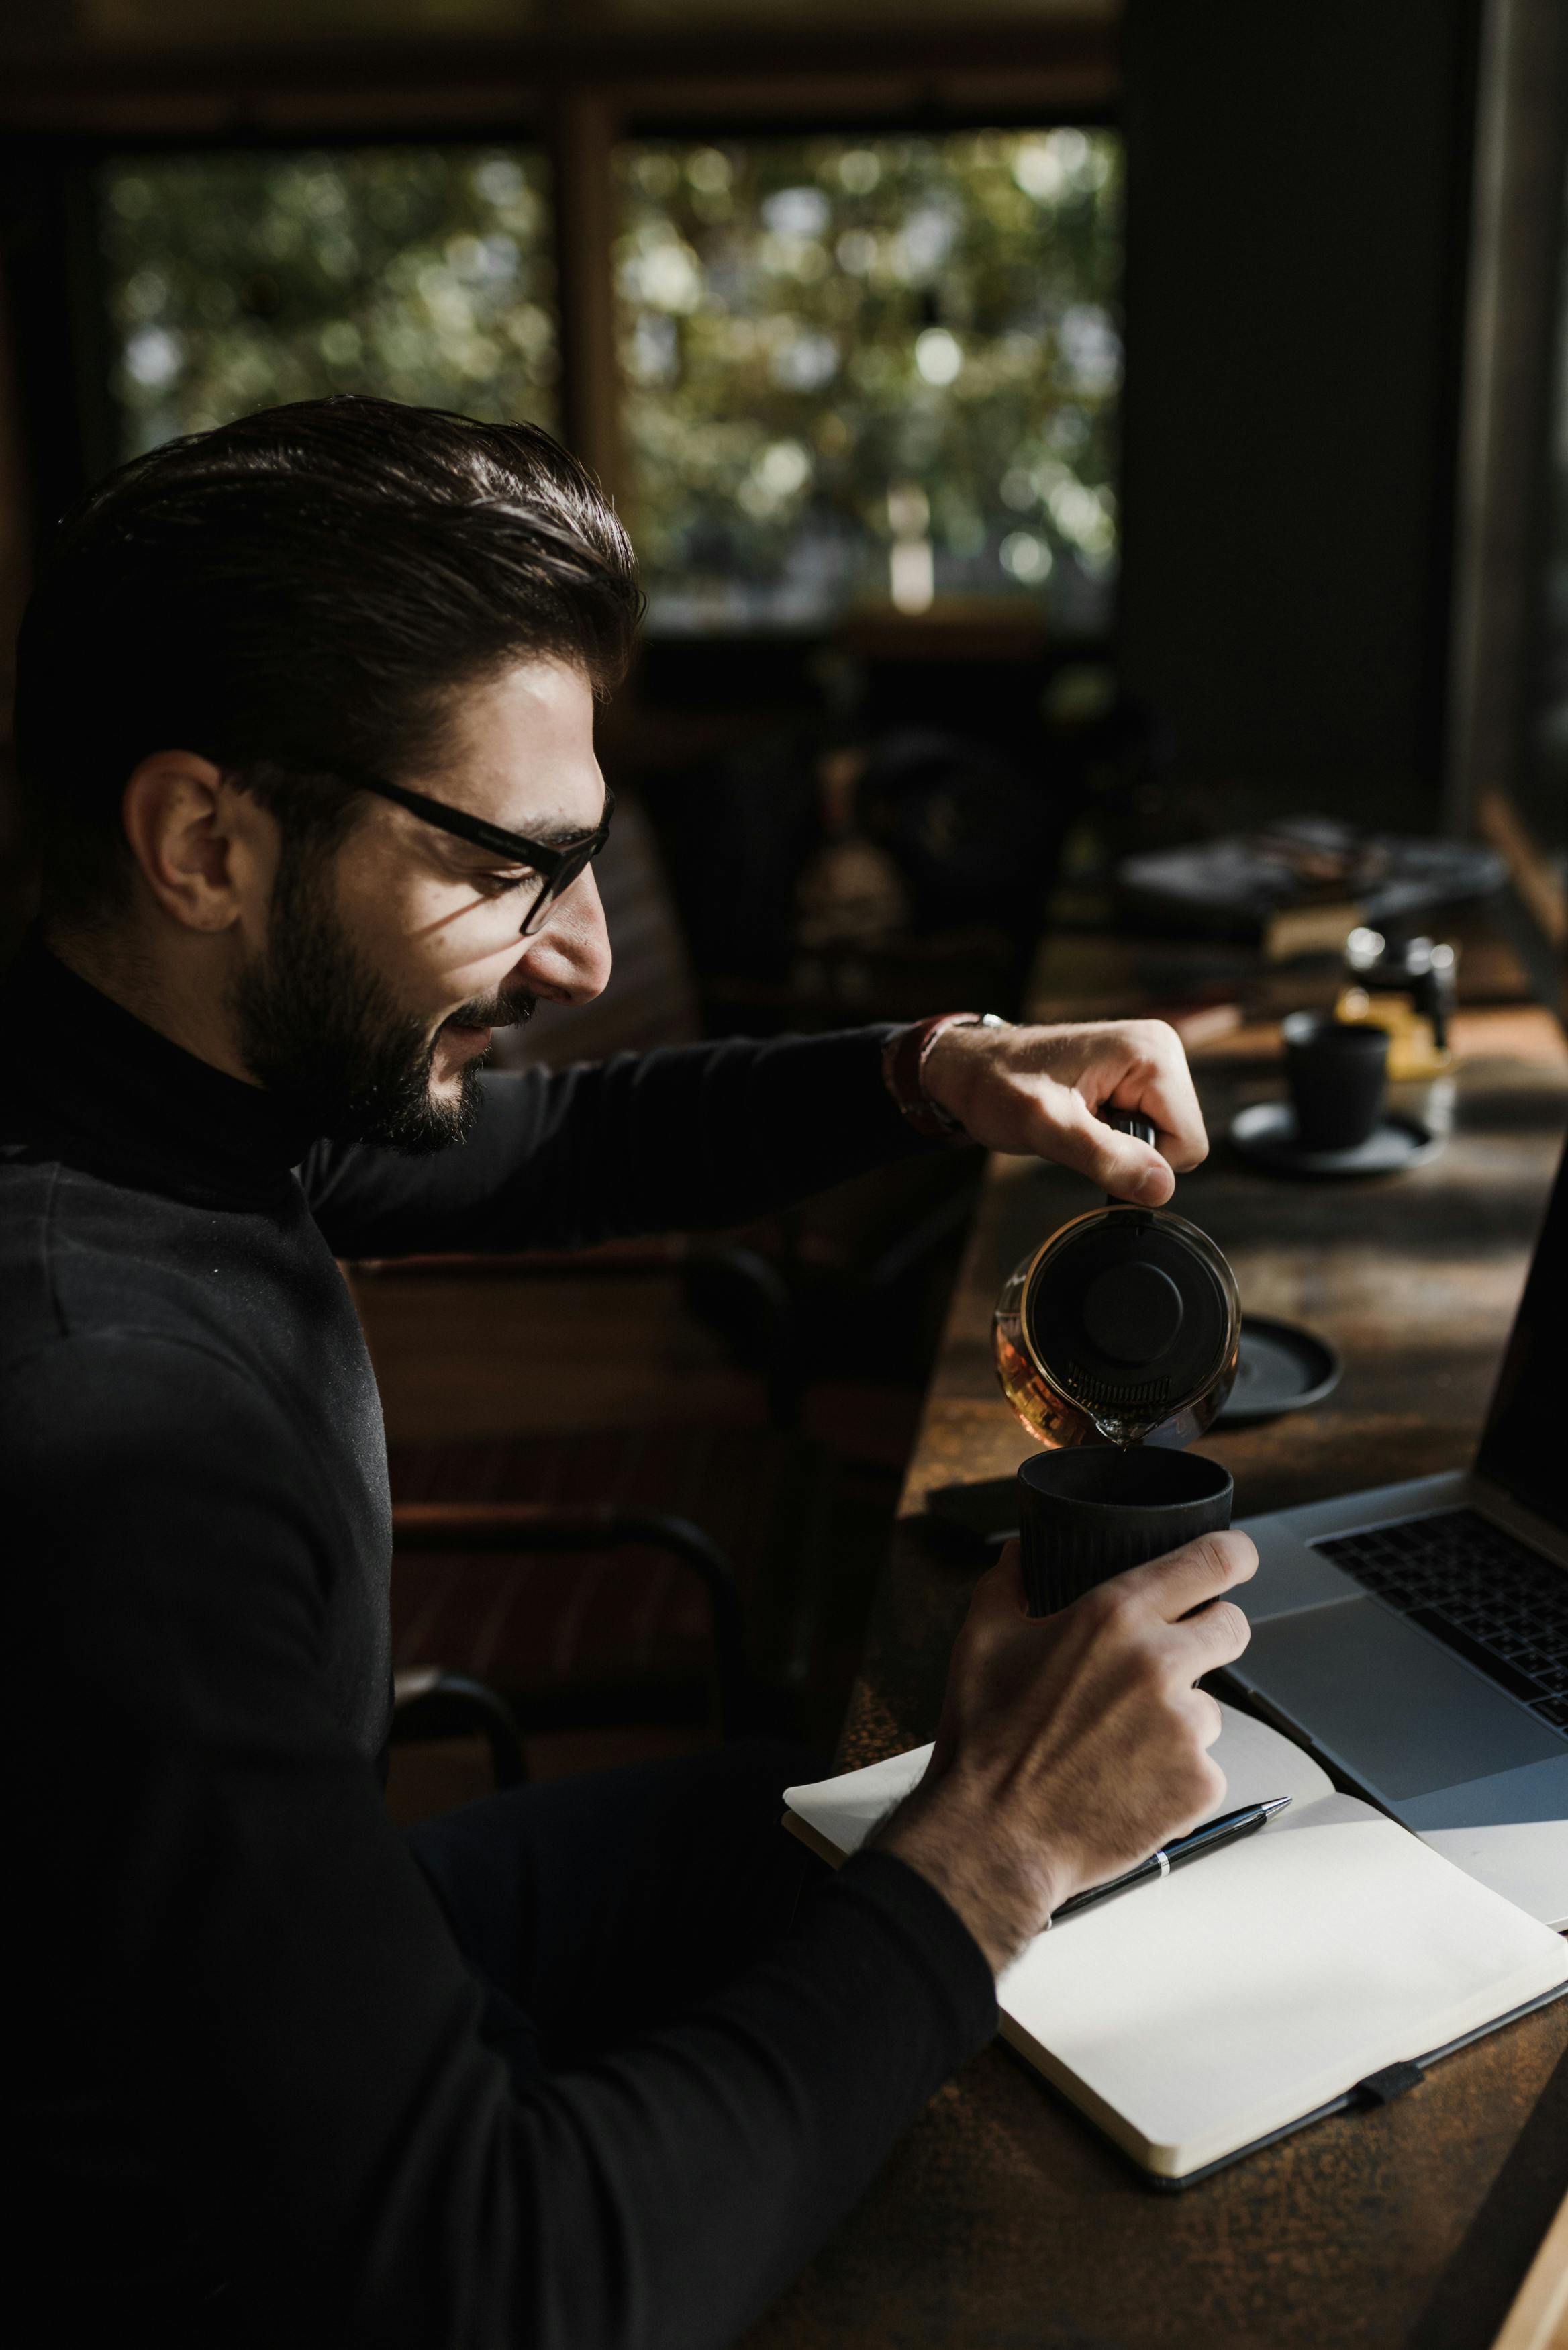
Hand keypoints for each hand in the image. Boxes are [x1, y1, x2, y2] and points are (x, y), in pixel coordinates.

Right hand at [874, 1532, 1255, 1972]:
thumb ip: (1008, 1582)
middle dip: (1209, 1636)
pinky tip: (1128, 1781)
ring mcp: (1185, 1728)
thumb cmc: (985, 1739)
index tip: (1237, 1558)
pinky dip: (1175, 1773)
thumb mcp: (982, 1640)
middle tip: (1168, 1662)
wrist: (995, 1836)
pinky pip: (1204, 1765)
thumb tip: (1022, 1553)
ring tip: (1121, 1742)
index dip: (1234, 1554)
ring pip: (1210, 1706)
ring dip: (1180, 1717)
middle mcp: (1158, 1664)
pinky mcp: (1199, 1784)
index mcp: (1113, 1617)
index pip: (1211, 1561)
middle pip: (1232, 1627)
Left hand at [919, 1018, 1206, 1203]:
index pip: (1189, 1142)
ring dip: (1120, 1146)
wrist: (970, 1068)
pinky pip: (1147, 1127)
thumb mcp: (1045, 1126)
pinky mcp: (1136, 1076)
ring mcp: (1149, 1061)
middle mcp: (1160, 1049)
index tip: (1091, 1144)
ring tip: (1078, 1121)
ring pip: (1165, 1138)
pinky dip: (1115, 1136)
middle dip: (1131, 1152)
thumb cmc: (998, 1086)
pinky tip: (1084, 1117)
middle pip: (1182, 1140)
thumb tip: (1161, 1186)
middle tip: (1080, 1131)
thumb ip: (1104, 1156)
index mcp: (1151, 1052)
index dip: (1142, 1162)